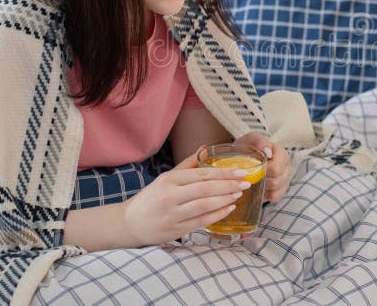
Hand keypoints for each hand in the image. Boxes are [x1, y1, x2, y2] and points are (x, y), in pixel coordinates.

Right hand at [122, 153, 249, 246]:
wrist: (130, 223)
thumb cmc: (151, 198)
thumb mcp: (166, 178)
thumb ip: (188, 164)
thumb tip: (205, 147)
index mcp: (169, 180)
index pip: (202, 174)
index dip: (224, 173)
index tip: (241, 171)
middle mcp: (170, 196)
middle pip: (205, 189)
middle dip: (229, 185)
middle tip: (246, 182)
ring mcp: (172, 214)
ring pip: (205, 205)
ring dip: (225, 199)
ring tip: (239, 194)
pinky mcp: (175, 230)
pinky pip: (201, 221)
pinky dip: (217, 215)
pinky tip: (228, 208)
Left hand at [236, 132, 290, 201]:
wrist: (246, 152)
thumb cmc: (249, 146)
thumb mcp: (251, 139)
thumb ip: (260, 142)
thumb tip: (267, 152)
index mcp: (281, 153)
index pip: (276, 168)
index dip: (263, 172)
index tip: (252, 169)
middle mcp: (286, 166)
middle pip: (277, 181)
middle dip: (262, 181)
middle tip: (251, 177)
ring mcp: (285, 178)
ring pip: (277, 190)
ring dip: (264, 188)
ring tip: (254, 183)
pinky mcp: (281, 187)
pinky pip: (276, 196)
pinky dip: (266, 195)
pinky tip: (259, 189)